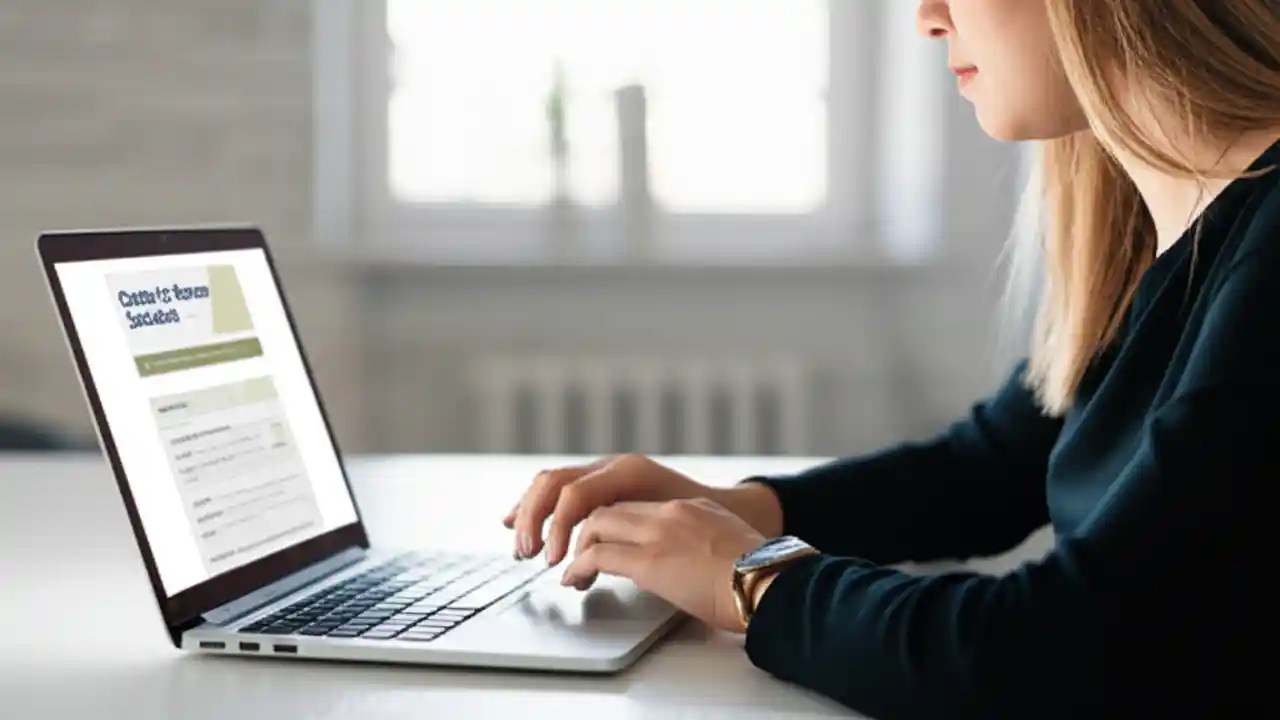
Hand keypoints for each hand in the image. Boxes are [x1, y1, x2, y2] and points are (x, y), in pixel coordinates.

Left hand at [502, 453, 781, 564]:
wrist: (772, 579)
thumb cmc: (750, 567)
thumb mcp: (709, 535)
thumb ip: (677, 533)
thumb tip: (663, 554)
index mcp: (670, 499)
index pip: (600, 486)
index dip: (562, 499)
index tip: (534, 511)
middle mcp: (658, 504)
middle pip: (582, 493)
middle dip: (546, 514)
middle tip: (524, 539)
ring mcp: (655, 527)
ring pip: (588, 520)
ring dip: (563, 545)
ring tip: (553, 566)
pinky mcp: (653, 557)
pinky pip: (599, 554)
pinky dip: (579, 567)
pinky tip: (574, 579)